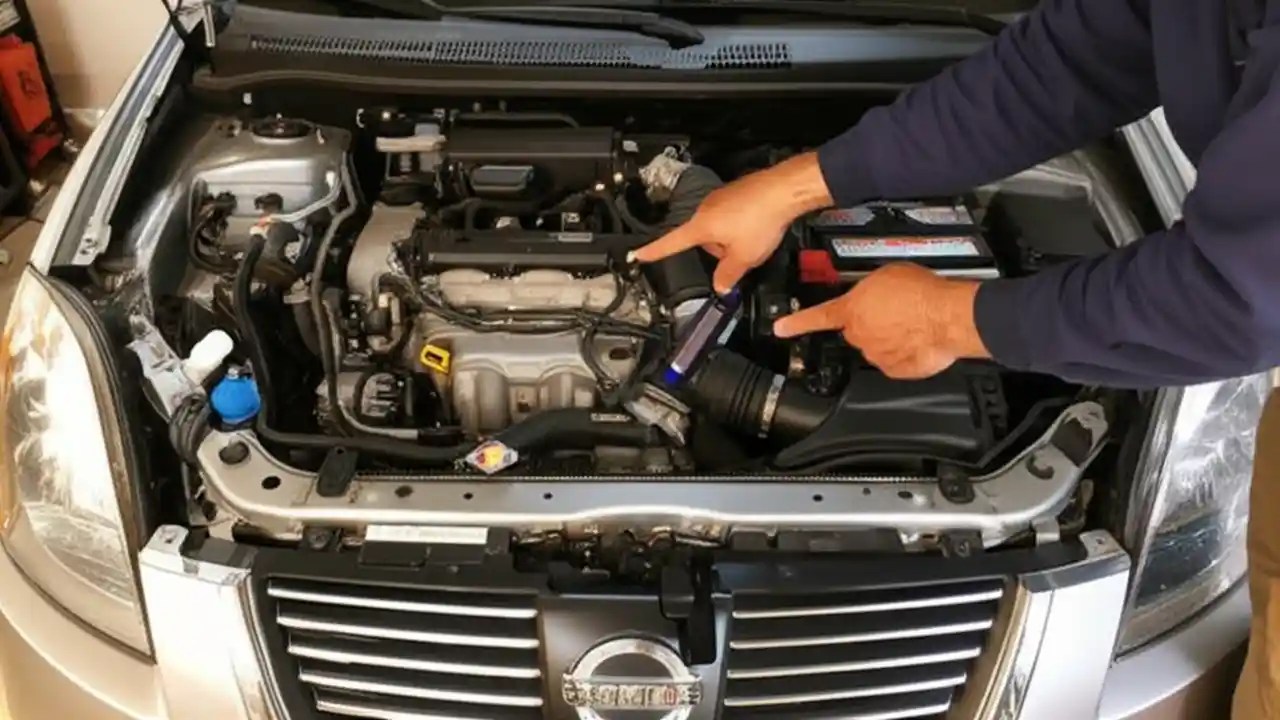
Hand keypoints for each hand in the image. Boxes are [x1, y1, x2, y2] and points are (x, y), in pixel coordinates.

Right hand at [632, 152, 833, 292]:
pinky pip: (733, 215)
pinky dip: (743, 224)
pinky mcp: (736, 192)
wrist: (783, 190)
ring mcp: (721, 198)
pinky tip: (759, 226)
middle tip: (740, 255)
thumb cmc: (761, 218)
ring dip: (732, 237)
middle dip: (719, 251)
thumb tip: (720, 286)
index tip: (639, 254)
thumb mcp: (744, 258)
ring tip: (754, 238)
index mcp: (701, 226)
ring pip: (720, 227)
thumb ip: (728, 275)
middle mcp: (706, 208)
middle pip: (704, 239)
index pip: (671, 243)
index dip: (654, 252)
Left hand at [774, 263, 991, 378]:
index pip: (817, 318)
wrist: (946, 317)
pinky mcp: (895, 369)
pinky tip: (918, 339)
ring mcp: (876, 355)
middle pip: (856, 331)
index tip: (781, 329)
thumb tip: (873, 293)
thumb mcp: (888, 274)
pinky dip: (905, 353)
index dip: (796, 324)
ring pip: (876, 346)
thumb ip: (871, 288)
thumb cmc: (922, 294)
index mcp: (851, 309)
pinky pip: (896, 361)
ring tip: (911, 323)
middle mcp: (859, 334)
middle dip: (870, 324)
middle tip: (894, 312)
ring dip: (889, 337)